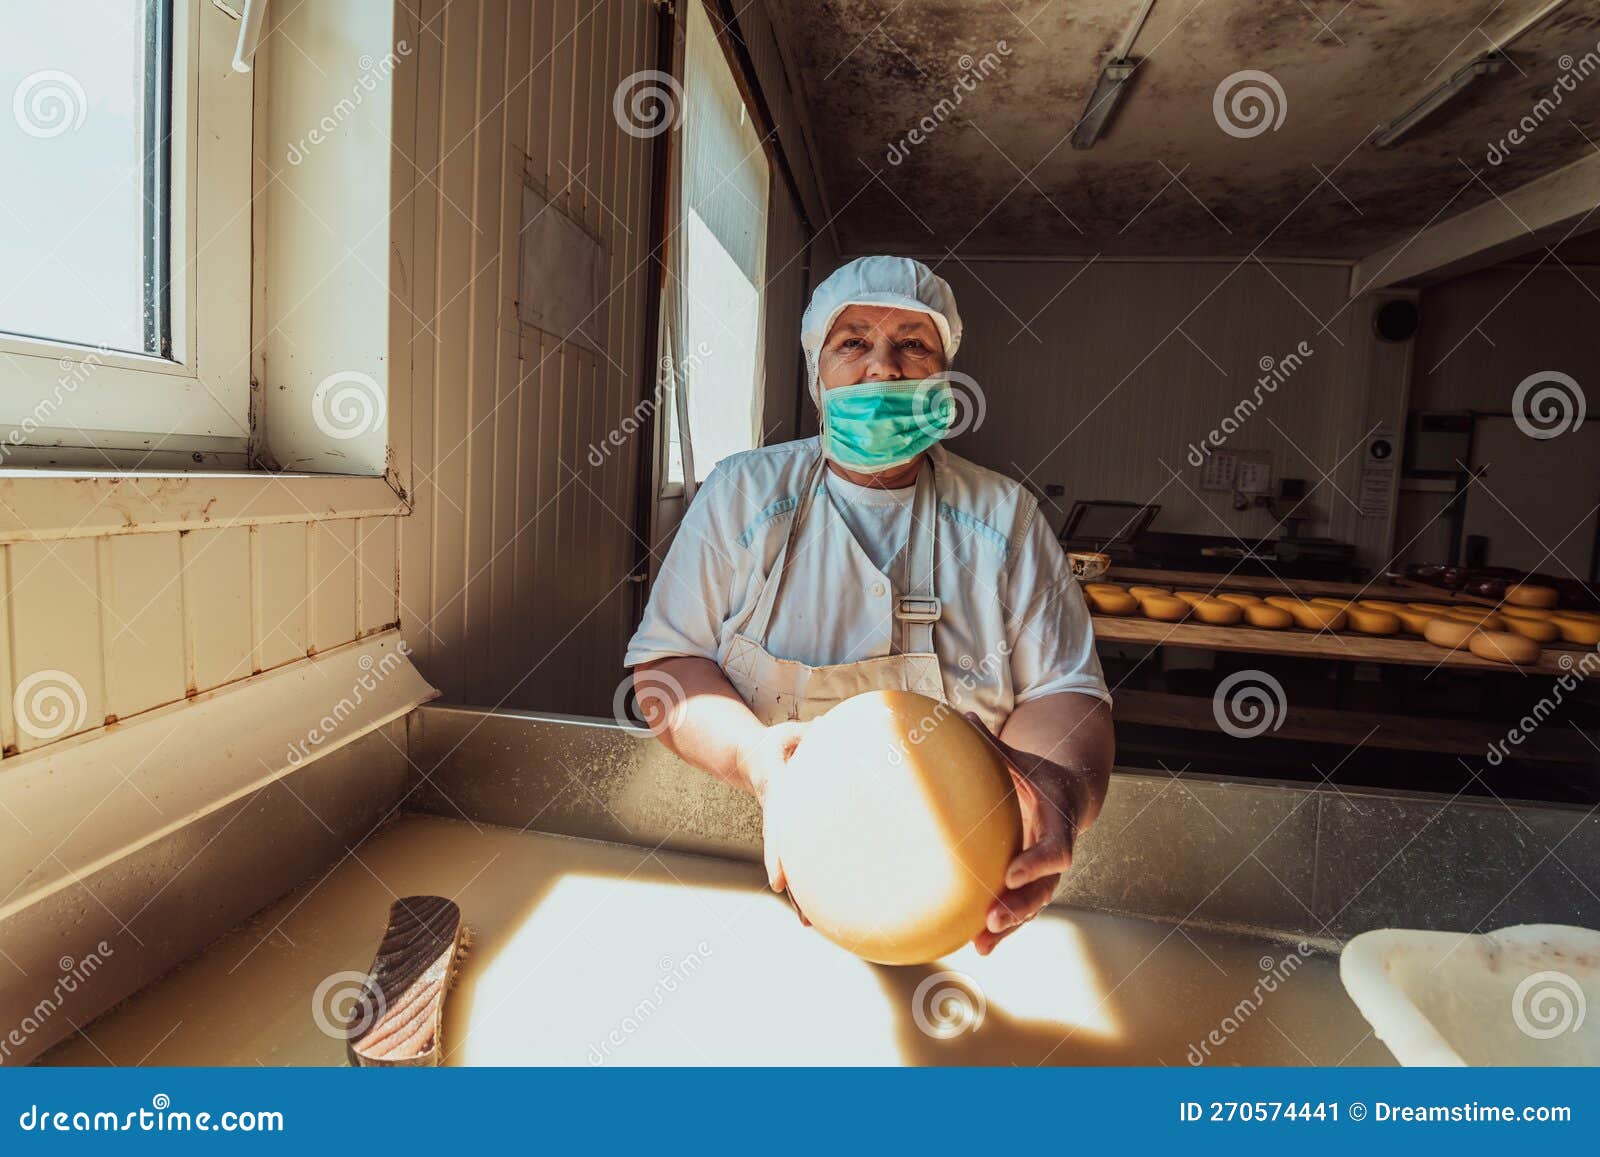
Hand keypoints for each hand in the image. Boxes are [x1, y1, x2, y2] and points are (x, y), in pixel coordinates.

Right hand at [735, 722, 808, 914]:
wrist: (754, 760)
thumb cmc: (776, 745)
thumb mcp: (788, 733)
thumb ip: (808, 733)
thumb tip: (829, 727)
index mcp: (775, 791)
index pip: (777, 822)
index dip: (778, 850)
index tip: (778, 879)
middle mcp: (776, 814)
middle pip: (778, 849)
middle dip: (784, 874)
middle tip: (791, 901)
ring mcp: (781, 827)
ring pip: (787, 861)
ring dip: (797, 892)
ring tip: (809, 923)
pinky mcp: (790, 833)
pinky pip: (798, 858)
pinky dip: (806, 883)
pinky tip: (817, 910)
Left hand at [965, 712, 1082, 954]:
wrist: (1068, 794)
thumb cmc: (1037, 773)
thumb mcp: (1020, 759)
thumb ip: (992, 744)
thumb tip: (960, 715)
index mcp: (1057, 823)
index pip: (1053, 850)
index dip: (1035, 863)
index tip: (1010, 873)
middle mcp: (1056, 852)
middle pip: (1045, 888)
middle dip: (1021, 906)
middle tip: (993, 919)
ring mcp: (1046, 872)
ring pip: (1033, 905)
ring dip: (1011, 926)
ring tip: (982, 944)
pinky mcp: (1033, 882)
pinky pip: (1021, 908)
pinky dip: (1003, 928)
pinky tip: (978, 945)